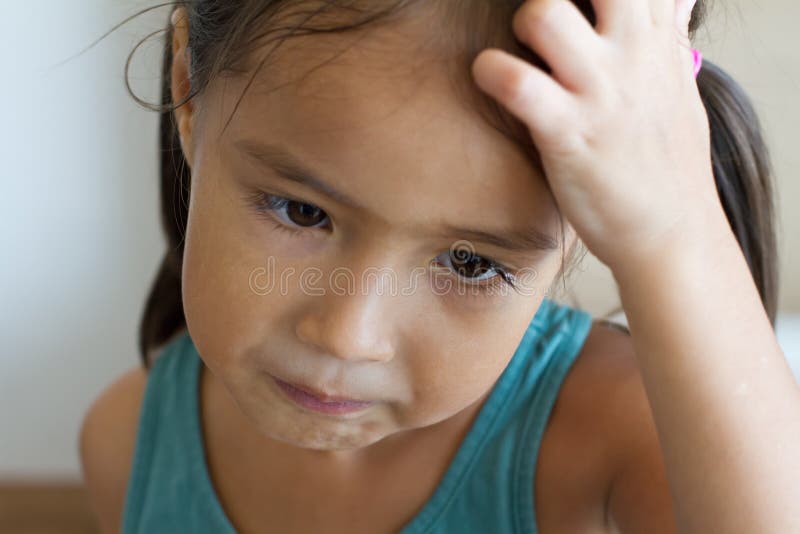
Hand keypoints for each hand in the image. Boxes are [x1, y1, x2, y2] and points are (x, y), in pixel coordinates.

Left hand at [471, 0, 722, 271]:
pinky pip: (516, 82)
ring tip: (516, 58)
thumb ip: (669, 36)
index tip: (577, 11)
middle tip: (540, 30)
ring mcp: (600, 93)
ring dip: (516, 28)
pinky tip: (491, 82)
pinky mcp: (568, 133)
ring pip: (542, 15)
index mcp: (656, 39)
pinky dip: (491, 74)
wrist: (672, 234)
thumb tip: (679, 0)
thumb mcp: (679, 87)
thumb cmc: (668, 161)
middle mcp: (631, 55)